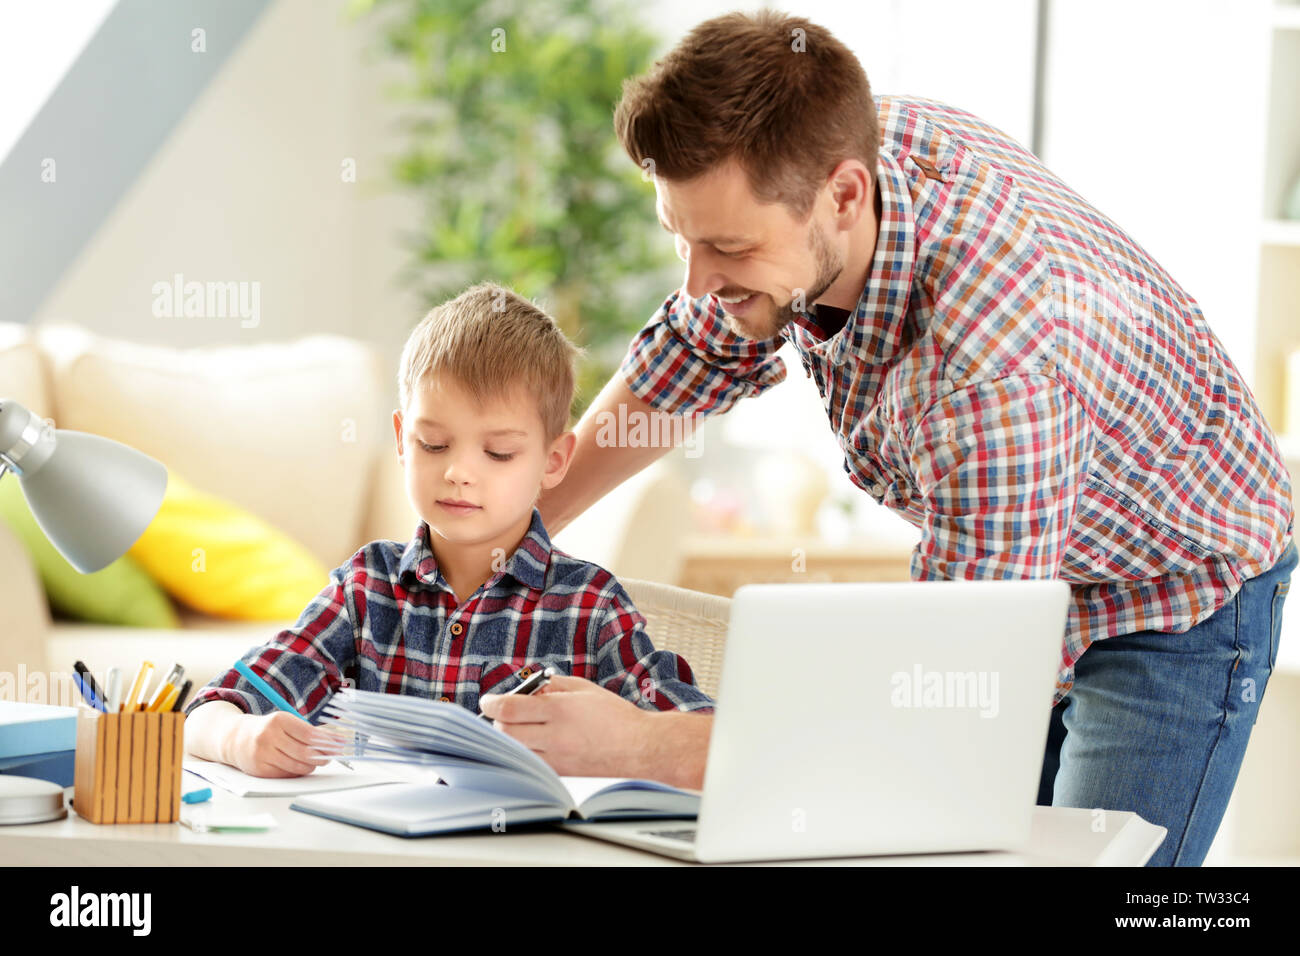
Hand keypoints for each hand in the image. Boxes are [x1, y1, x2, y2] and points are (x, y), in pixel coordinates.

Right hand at [228, 712, 337, 777]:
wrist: (236, 738)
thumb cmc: (269, 729)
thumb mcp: (287, 722)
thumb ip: (310, 731)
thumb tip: (337, 740)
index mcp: (278, 720)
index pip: (309, 734)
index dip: (327, 742)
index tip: (338, 745)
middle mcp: (268, 736)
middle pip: (305, 752)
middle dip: (322, 757)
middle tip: (330, 757)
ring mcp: (262, 754)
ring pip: (297, 766)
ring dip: (312, 766)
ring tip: (317, 762)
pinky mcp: (259, 770)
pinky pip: (286, 774)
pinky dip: (298, 772)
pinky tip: (301, 766)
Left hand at [480, 675, 652, 777]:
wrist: (640, 748)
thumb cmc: (616, 716)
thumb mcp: (584, 688)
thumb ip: (552, 684)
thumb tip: (528, 687)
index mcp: (560, 710)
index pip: (510, 708)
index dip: (492, 703)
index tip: (488, 701)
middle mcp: (555, 736)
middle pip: (505, 732)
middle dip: (498, 721)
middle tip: (502, 714)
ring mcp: (557, 759)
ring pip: (514, 751)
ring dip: (509, 739)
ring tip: (518, 728)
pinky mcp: (561, 774)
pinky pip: (531, 764)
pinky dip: (525, 753)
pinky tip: (533, 743)